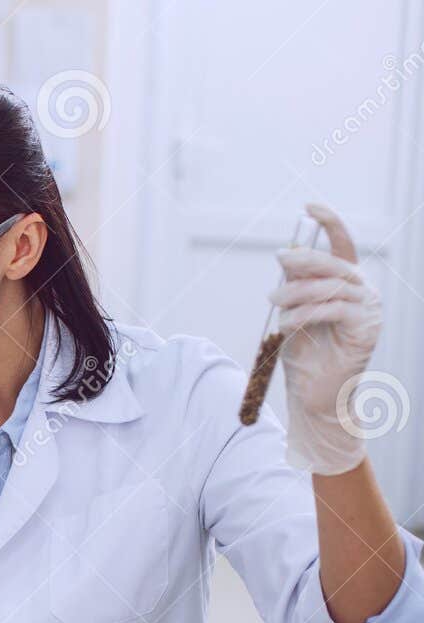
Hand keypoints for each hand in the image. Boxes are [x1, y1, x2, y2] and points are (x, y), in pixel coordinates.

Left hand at [271, 203, 383, 475]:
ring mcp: (368, 309)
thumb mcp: (293, 313)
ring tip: (274, 305)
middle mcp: (362, 291)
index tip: (308, 207)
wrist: (314, 395)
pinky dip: (307, 314)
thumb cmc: (304, 356)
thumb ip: (294, 286)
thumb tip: (286, 255)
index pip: (342, 245)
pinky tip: (288, 325)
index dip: (329, 223)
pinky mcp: (365, 328)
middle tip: (279, 262)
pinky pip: (335, 309)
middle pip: (335, 262)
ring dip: (298, 292)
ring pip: (332, 286)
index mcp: (345, 283)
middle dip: (304, 258)